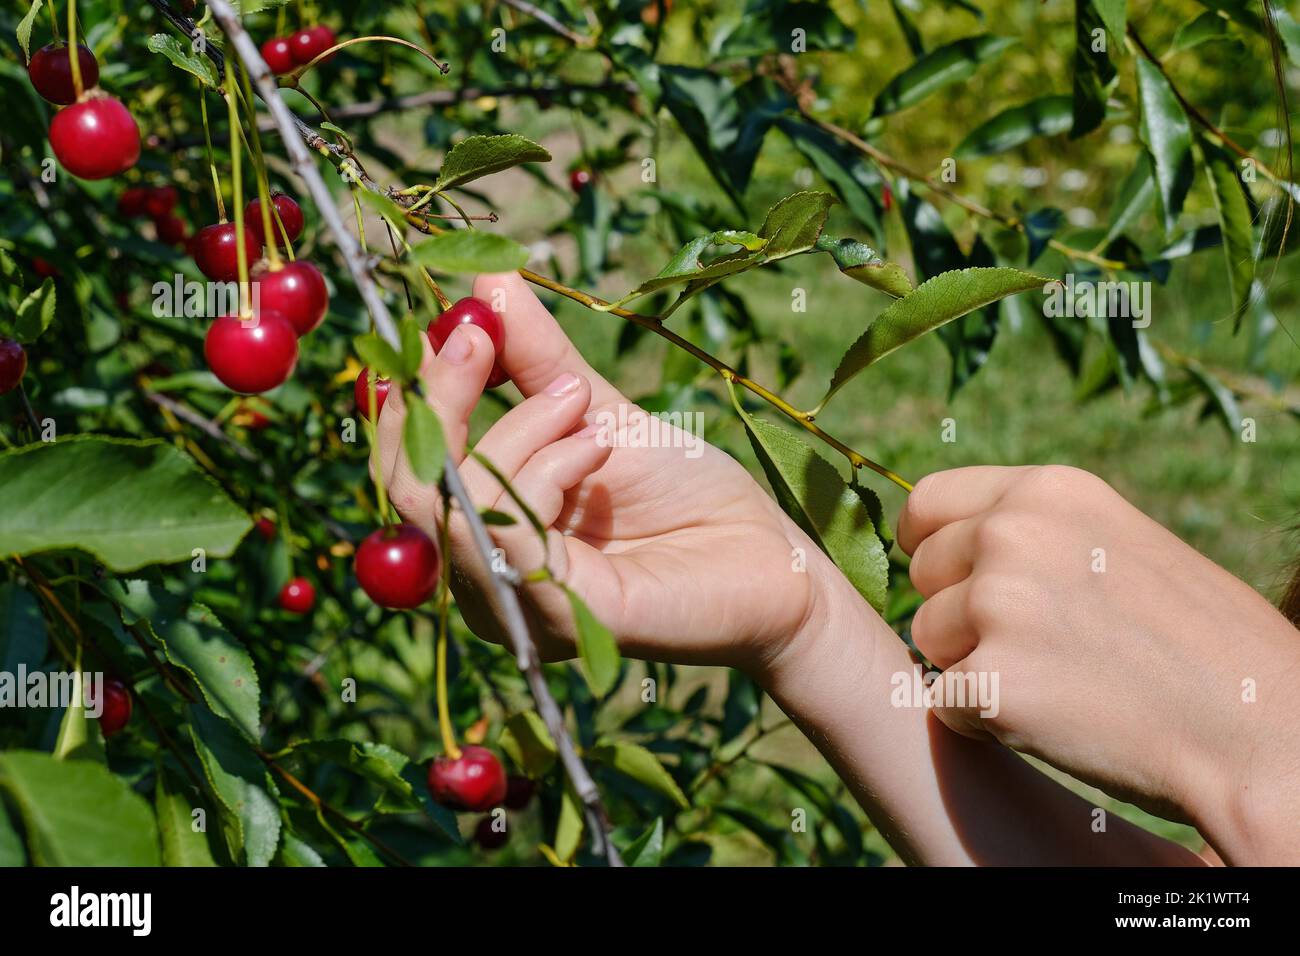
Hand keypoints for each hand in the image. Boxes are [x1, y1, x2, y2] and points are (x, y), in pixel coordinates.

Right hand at [373, 271, 834, 672]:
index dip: (416, 389)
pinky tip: (597, 444)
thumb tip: (486, 279)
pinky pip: (510, 530)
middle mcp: (482, 571)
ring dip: (516, 429)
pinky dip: (546, 468)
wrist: (770, 557)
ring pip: (458, 501)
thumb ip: (535, 359)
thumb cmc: (686, 493)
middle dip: (438, 398)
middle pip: (408, 486)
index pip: (409, 462)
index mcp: (483, 524)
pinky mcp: (557, 617)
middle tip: (480, 334)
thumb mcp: (598, 411)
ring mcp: (514, 603)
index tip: (457, 318)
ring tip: (581, 402)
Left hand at [899, 464, 1299, 862]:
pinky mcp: (991, 680)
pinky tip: (1052, 719)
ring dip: (972, 668)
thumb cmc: (1195, 639)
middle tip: (1040, 645)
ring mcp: (997, 604)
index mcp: (1047, 489)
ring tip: (1058, 679)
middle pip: (922, 575)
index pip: (925, 503)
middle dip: (958, 613)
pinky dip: (983, 722)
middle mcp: (1011, 532)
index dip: (927, 545)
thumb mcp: (1116, 539)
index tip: (945, 576)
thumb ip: (1032, 528)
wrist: (1256, 726)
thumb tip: (938, 536)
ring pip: (928, 640)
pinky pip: (944, 702)